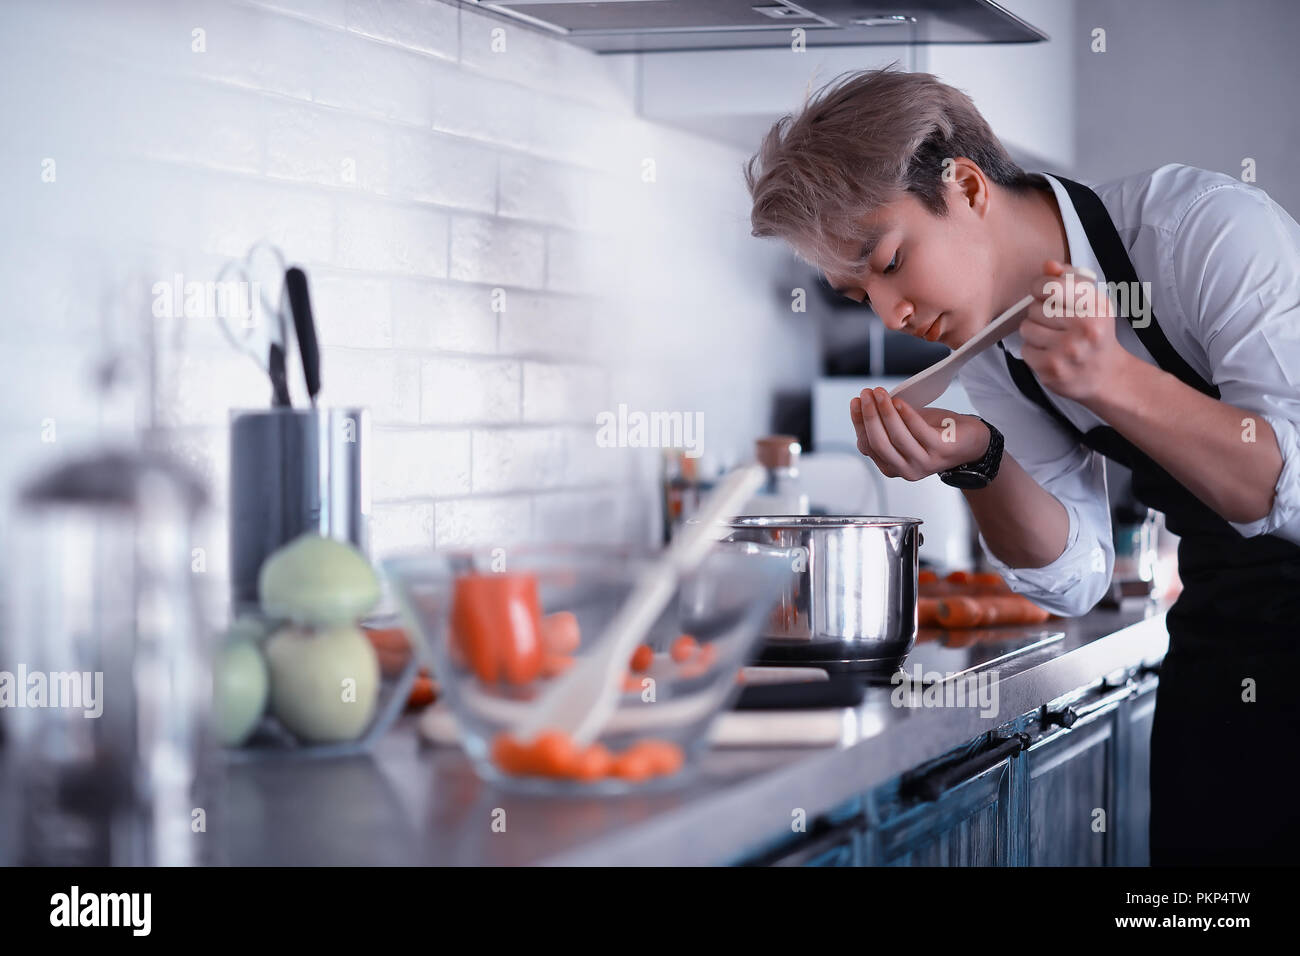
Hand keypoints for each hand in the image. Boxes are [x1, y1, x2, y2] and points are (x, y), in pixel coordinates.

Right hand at [849, 388, 989, 479]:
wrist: (970, 442)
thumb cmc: (935, 433)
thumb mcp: (906, 430)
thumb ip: (887, 424)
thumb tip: (866, 404)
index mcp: (891, 466)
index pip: (867, 445)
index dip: (859, 422)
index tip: (856, 400)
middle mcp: (905, 469)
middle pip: (878, 443)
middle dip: (869, 416)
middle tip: (866, 393)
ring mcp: (923, 463)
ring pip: (896, 438)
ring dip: (885, 412)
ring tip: (881, 393)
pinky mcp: (939, 452)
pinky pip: (918, 432)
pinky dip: (906, 415)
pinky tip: (899, 402)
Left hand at [1021, 259, 1131, 403]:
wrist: (1107, 376)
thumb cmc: (1096, 334)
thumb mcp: (1092, 303)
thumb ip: (1069, 281)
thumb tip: (1049, 265)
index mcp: (1096, 309)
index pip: (1051, 286)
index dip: (1039, 286)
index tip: (1042, 291)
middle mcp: (1084, 330)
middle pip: (1035, 308)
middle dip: (1040, 312)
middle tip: (1055, 322)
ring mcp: (1066, 353)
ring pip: (1026, 328)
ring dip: (1034, 331)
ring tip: (1051, 337)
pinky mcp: (1051, 370)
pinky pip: (1025, 350)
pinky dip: (1033, 350)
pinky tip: (1050, 353)